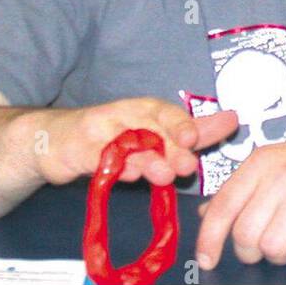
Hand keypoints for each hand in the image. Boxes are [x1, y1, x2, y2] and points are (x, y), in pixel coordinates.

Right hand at [24, 98, 237, 188]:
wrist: (54, 140)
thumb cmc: (110, 135)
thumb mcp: (150, 131)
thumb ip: (190, 131)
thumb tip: (231, 121)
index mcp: (143, 109)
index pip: (166, 112)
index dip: (181, 123)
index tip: (196, 137)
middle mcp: (123, 115)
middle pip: (148, 127)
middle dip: (170, 145)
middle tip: (188, 164)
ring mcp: (98, 131)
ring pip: (124, 143)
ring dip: (145, 158)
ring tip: (164, 175)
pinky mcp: (76, 150)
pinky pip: (94, 157)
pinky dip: (109, 166)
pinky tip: (123, 176)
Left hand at [195, 123, 285, 271]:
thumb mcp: (276, 162)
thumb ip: (242, 188)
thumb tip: (206, 213)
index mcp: (262, 162)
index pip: (223, 206)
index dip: (209, 239)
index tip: (208, 259)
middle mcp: (281, 176)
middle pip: (246, 235)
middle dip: (252, 251)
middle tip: (266, 246)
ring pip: (272, 248)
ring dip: (281, 255)